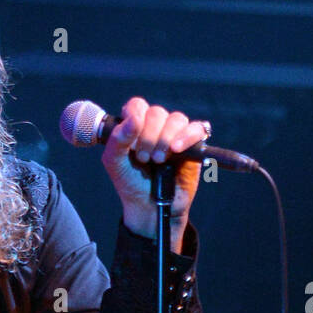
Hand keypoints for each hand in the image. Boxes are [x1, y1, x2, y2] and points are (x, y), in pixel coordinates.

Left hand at [101, 97, 208, 247]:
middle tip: (144, 158)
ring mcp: (175, 135)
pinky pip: (197, 129)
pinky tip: (176, 149)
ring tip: (158, 160)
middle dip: (149, 136)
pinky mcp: (193, 145)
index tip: (132, 138)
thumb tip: (134, 118)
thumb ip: (117, 140)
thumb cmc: (131, 184)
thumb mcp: (115, 163)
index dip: (135, 117)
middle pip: (157, 112)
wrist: (149, 207)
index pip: (137, 106)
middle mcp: (155, 128)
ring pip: (176, 119)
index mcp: (134, 127)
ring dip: (165, 138)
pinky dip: (187, 136)